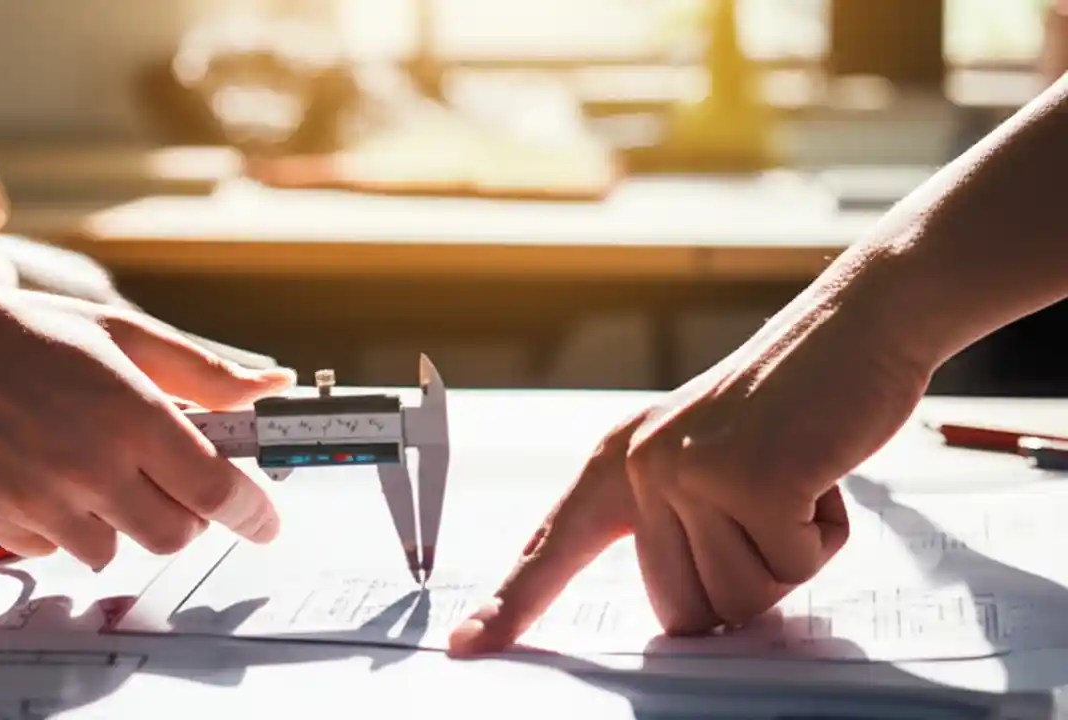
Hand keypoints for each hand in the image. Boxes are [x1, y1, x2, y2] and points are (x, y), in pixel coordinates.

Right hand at [0, 287, 294, 569]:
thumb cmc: (31, 331)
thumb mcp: (129, 336)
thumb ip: (205, 372)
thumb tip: (269, 386)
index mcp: (132, 416)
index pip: (214, 491)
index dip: (251, 513)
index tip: (264, 521)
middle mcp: (90, 466)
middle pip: (175, 535)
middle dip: (188, 514)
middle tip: (171, 478)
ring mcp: (41, 500)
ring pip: (117, 550)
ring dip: (125, 521)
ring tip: (101, 471)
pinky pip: (58, 550)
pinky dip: (68, 527)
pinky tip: (52, 479)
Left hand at [449, 278, 937, 654]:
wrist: (851, 330)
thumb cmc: (785, 406)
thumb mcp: (703, 458)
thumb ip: (676, 523)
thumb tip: (685, 615)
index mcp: (618, 462)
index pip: (553, 546)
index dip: (514, 602)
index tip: (468, 644)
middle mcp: (641, 467)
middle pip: (681, 610)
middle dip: (739, 581)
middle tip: (764, 507)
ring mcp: (692, 473)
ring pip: (740, 599)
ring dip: (786, 555)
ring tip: (790, 482)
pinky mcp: (752, 479)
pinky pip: (793, 567)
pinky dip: (822, 535)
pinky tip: (816, 473)